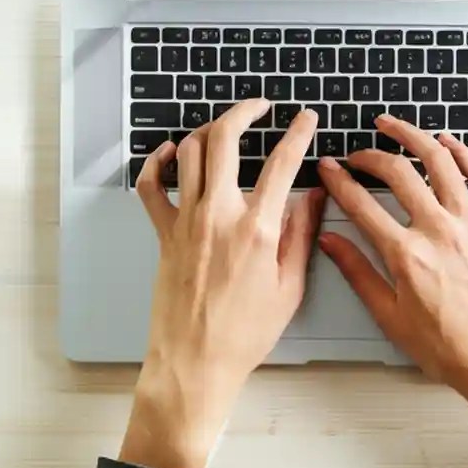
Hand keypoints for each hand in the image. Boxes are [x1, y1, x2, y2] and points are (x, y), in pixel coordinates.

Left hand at [122, 100, 325, 467]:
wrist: (194, 362)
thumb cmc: (244, 335)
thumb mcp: (289, 288)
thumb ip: (302, 235)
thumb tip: (314, 197)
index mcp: (257, 230)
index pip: (282, 164)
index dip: (297, 133)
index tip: (305, 118)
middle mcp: (218, 216)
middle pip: (225, 140)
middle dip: (245, 111)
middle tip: (260, 106)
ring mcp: (186, 222)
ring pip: (190, 153)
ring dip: (209, 131)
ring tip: (226, 129)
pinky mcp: (164, 235)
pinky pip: (153, 186)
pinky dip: (160, 161)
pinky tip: (173, 151)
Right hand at [317, 117, 467, 467]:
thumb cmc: (453, 351)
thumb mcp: (392, 318)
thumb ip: (358, 274)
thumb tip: (331, 244)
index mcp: (407, 255)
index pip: (362, 204)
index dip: (339, 181)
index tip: (328, 169)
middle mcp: (439, 231)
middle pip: (398, 173)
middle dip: (370, 156)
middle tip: (356, 155)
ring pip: (440, 162)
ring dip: (413, 136)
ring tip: (393, 127)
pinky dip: (463, 154)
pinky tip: (447, 144)